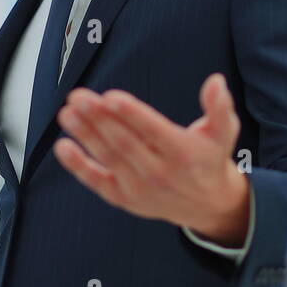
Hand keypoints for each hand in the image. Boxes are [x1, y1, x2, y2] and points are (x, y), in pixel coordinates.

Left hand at [54, 74, 250, 247]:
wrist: (207, 205)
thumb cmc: (209, 158)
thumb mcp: (223, 132)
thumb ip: (219, 106)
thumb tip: (216, 82)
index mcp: (183, 153)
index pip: (153, 131)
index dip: (131, 114)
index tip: (110, 97)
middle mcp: (160, 173)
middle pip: (124, 142)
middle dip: (99, 118)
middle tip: (79, 96)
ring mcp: (139, 188)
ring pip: (108, 157)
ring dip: (85, 134)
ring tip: (68, 113)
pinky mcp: (123, 197)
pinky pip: (96, 180)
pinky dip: (77, 165)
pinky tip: (63, 146)